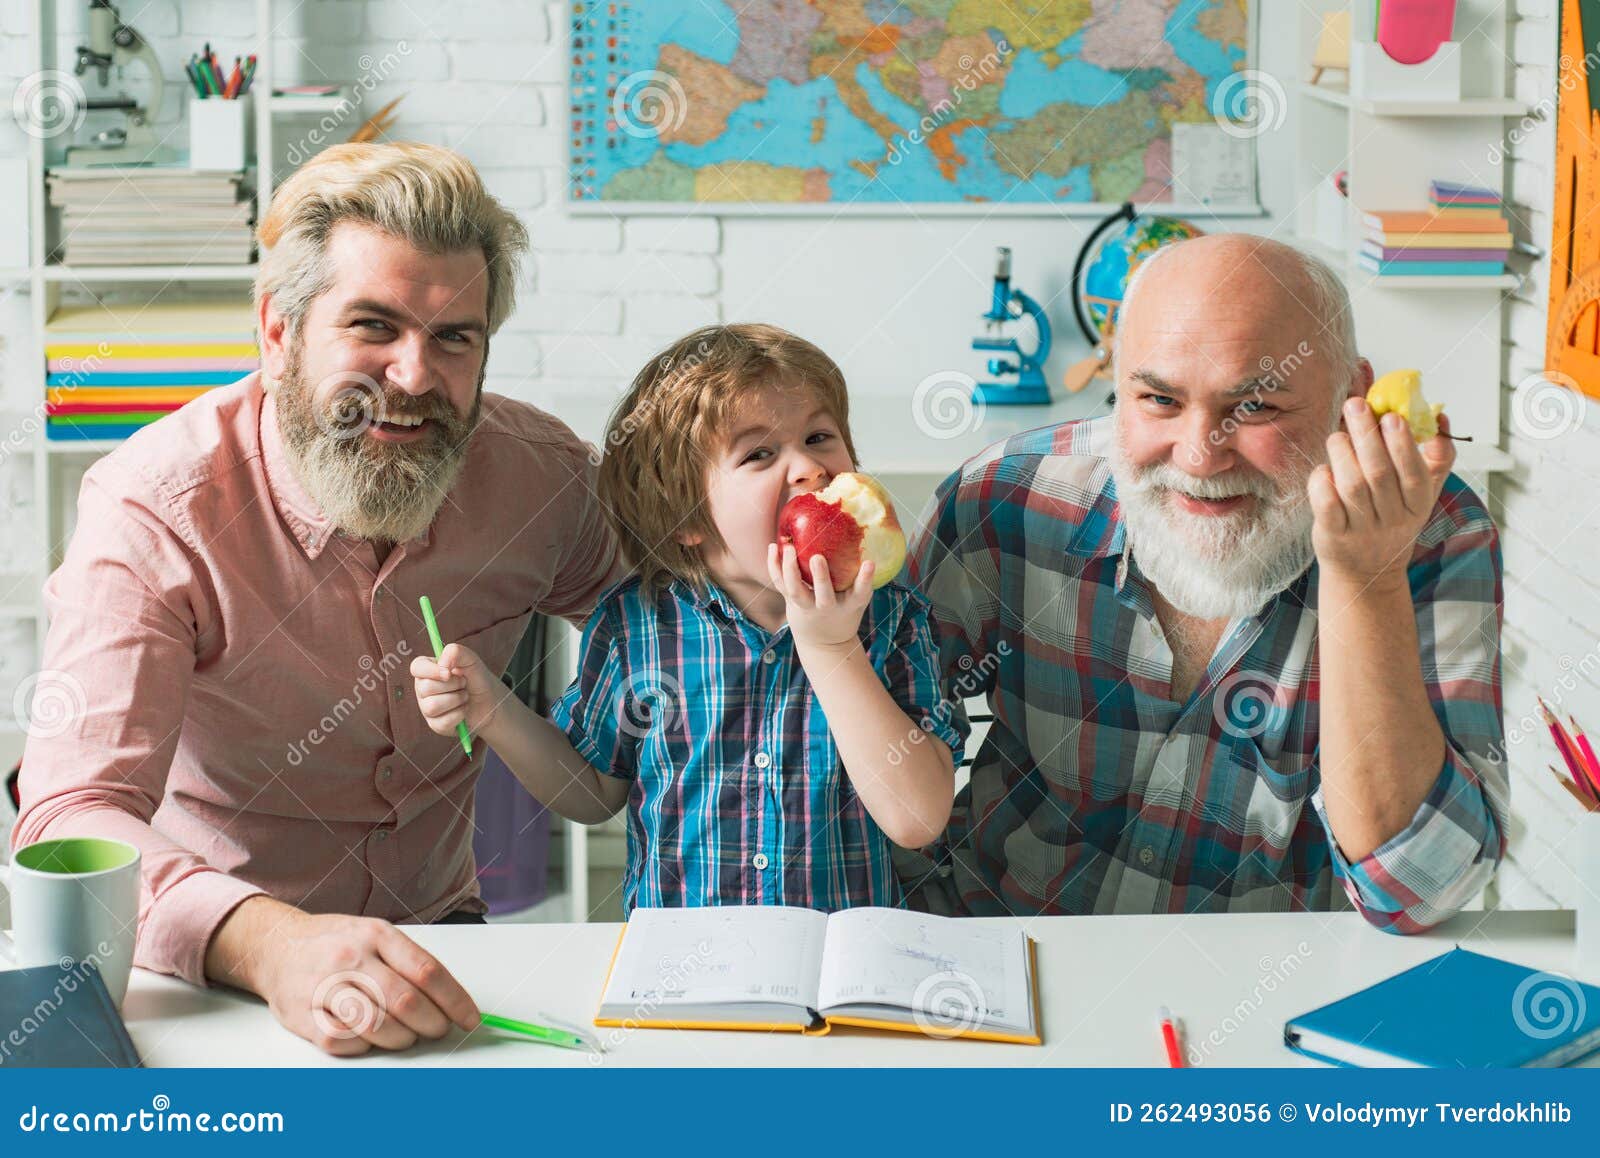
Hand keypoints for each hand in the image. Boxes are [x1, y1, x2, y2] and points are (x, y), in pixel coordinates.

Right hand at [210, 898, 479, 1056]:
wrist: (276, 945)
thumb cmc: (335, 943)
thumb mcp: (374, 934)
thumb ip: (408, 961)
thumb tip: (449, 998)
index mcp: (376, 934)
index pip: (427, 971)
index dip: (455, 1000)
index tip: (470, 1018)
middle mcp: (351, 957)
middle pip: (405, 1000)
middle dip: (431, 1023)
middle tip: (438, 1030)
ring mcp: (324, 986)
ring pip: (376, 1025)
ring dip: (401, 1038)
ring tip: (406, 1036)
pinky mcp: (302, 1014)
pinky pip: (342, 1041)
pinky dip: (363, 1046)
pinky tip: (369, 1038)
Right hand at [411, 643, 505, 743]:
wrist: (490, 701)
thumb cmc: (477, 678)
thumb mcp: (471, 660)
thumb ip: (457, 652)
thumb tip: (442, 664)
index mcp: (427, 670)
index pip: (416, 667)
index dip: (431, 671)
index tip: (448, 673)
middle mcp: (423, 688)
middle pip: (426, 688)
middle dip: (453, 685)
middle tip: (463, 684)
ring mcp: (427, 708)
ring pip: (432, 706)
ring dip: (457, 700)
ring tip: (464, 696)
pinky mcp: (435, 725)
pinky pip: (442, 722)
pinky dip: (459, 714)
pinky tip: (463, 709)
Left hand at [766, 542, 873, 653]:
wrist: (823, 643)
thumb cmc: (844, 611)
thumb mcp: (856, 599)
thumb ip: (858, 578)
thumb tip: (860, 541)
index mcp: (850, 604)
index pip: (861, 593)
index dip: (865, 579)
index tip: (869, 563)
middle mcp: (828, 607)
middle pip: (824, 596)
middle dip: (821, 577)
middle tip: (818, 557)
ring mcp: (807, 606)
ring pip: (795, 591)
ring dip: (790, 569)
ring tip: (788, 548)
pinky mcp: (790, 601)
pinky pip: (780, 584)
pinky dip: (774, 566)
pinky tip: (773, 547)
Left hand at [1309, 396, 1454, 586]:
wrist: (1366, 572)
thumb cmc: (1392, 521)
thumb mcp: (1422, 495)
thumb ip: (1435, 458)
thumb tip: (1440, 416)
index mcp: (1419, 504)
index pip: (1416, 473)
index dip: (1404, 444)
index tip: (1392, 416)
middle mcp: (1393, 518)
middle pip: (1380, 473)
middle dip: (1367, 435)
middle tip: (1355, 405)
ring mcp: (1362, 528)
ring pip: (1352, 485)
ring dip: (1342, 453)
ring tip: (1337, 436)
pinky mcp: (1334, 535)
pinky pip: (1326, 505)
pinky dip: (1322, 482)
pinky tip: (1323, 469)